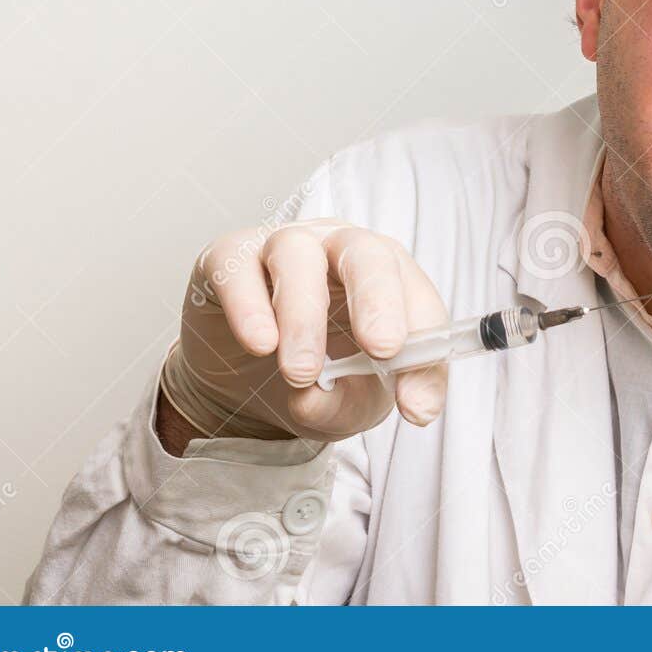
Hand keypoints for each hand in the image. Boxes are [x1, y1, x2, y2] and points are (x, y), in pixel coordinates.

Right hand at [161, 219, 448, 445]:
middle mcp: (339, 249)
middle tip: (384, 349)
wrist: (244, 382)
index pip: (418, 298)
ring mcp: (282, 246)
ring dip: (304, 316)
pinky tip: (261, 344)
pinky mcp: (227, 258)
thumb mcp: (347, 403)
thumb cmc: (315, 376)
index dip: (424, 344)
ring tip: (302, 374)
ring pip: (298, 255)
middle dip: (379, 300)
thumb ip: (347, 404)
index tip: (416, 405)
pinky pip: (237, 268)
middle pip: (367, 254)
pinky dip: (249, 306)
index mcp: (387, 277)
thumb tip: (316, 400)